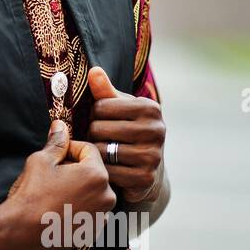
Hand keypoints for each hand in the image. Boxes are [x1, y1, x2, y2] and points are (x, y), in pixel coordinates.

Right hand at [0, 119, 115, 249]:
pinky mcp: (93, 232)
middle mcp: (107, 196)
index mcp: (97, 175)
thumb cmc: (31, 195)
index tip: (54, 158)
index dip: (69, 149)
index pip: (88, 149)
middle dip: (75, 170)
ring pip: (92, 193)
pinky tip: (58, 211)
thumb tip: (60, 125)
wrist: (21, 232)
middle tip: (52, 177)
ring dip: (78, 189)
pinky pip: (90, 212)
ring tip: (54, 195)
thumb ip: (56, 143)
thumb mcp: (41, 161)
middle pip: (93, 172)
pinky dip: (78, 209)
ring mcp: (101, 217)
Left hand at [85, 66, 164, 203]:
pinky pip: (108, 172)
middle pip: (99, 129)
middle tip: (98, 139)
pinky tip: (106, 168)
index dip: (94, 115)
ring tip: (100, 151)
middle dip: (92, 134)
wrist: (148, 167)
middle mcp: (156, 130)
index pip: (101, 106)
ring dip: (95, 153)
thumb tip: (93, 71)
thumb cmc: (128, 130)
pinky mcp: (145, 178)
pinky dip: (102, 171)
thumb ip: (105, 91)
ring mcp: (153, 155)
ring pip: (101, 151)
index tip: (101, 120)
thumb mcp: (119, 108)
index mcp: (150, 108)